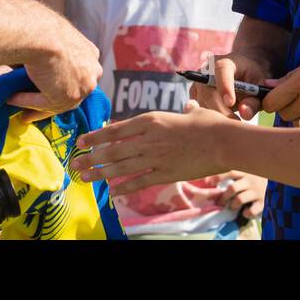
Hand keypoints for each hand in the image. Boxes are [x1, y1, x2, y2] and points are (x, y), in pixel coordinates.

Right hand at [20, 18, 101, 117]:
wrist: (41, 33)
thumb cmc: (43, 28)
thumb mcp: (56, 37)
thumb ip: (55, 51)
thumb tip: (40, 61)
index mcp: (91, 54)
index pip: (79, 74)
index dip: (62, 82)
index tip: (48, 87)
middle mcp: (92, 71)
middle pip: (71, 91)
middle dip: (53, 99)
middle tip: (36, 104)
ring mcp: (82, 86)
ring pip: (57, 101)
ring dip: (36, 104)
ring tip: (19, 106)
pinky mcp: (68, 98)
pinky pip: (43, 104)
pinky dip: (26, 102)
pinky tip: (12, 98)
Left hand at [73, 100, 230, 195]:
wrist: (223, 141)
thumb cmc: (210, 123)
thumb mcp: (192, 112)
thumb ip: (185, 111)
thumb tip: (187, 107)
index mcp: (151, 120)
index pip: (116, 130)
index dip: (96, 137)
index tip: (81, 142)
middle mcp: (148, 138)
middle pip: (112, 150)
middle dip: (91, 158)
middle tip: (75, 164)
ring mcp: (155, 157)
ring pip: (121, 167)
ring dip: (100, 174)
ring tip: (85, 178)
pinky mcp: (165, 173)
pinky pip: (139, 181)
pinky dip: (125, 187)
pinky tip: (113, 192)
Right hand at [191, 53, 274, 120]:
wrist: (240, 72)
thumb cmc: (251, 78)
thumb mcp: (258, 86)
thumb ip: (254, 100)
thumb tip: (244, 114)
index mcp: (226, 62)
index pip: (222, 70)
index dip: (224, 86)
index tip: (231, 103)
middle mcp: (207, 70)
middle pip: (208, 92)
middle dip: (222, 111)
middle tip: (237, 123)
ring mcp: (198, 82)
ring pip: (203, 104)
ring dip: (217, 115)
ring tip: (233, 119)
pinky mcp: (194, 93)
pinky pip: (198, 109)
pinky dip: (210, 116)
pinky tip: (223, 117)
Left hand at [207, 170, 265, 219]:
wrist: (276, 181)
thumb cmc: (255, 177)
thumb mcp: (246, 171)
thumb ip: (234, 172)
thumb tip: (212, 177)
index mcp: (246, 172)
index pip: (230, 172)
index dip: (218, 177)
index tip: (208, 182)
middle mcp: (251, 181)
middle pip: (233, 188)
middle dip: (224, 197)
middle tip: (219, 202)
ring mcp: (257, 191)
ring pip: (240, 199)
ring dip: (233, 205)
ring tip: (232, 207)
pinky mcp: (263, 202)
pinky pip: (252, 210)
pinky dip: (246, 213)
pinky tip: (245, 212)